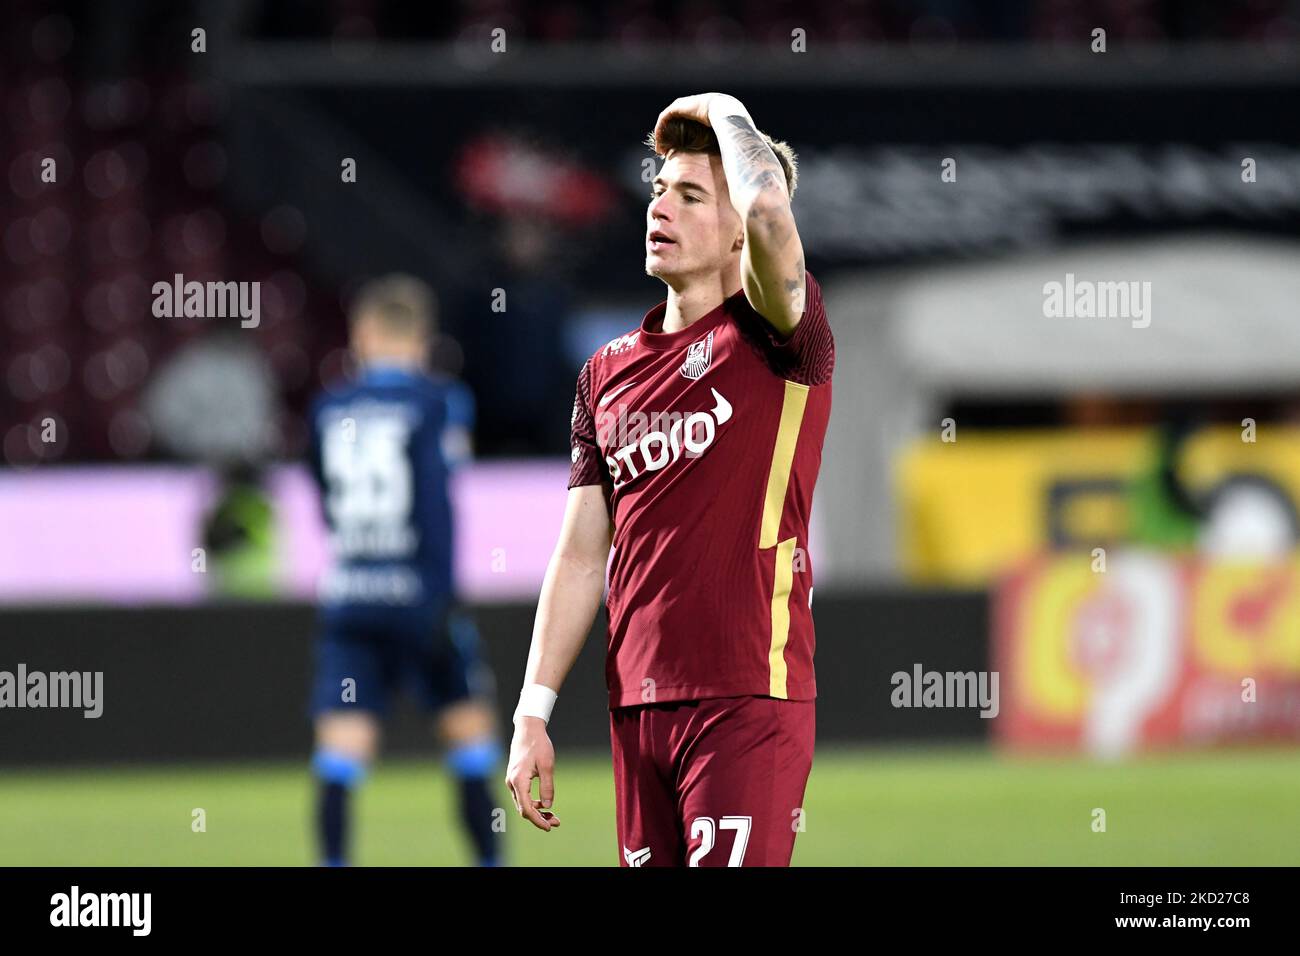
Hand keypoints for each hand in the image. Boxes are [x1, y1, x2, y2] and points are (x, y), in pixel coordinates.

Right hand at [505, 717, 560, 831]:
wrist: (528, 729)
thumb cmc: (539, 745)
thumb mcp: (547, 766)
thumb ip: (547, 787)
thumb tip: (548, 806)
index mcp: (519, 780)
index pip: (526, 808)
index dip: (537, 820)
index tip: (549, 827)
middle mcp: (512, 783)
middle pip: (523, 809)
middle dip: (539, 818)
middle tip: (556, 823)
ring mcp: (512, 781)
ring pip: (522, 803)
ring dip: (536, 811)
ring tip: (553, 816)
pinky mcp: (515, 778)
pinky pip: (522, 796)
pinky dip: (532, 803)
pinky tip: (544, 804)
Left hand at [651, 92, 721, 152]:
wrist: (724, 110)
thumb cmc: (726, 122)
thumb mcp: (722, 132)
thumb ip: (718, 141)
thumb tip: (723, 157)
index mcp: (700, 110)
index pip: (684, 122)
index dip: (678, 137)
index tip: (676, 150)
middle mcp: (689, 106)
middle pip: (673, 122)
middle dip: (667, 137)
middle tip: (665, 151)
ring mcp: (682, 105)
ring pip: (666, 121)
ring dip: (661, 135)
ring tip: (660, 149)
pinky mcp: (676, 107)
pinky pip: (663, 119)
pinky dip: (660, 131)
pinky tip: (659, 143)